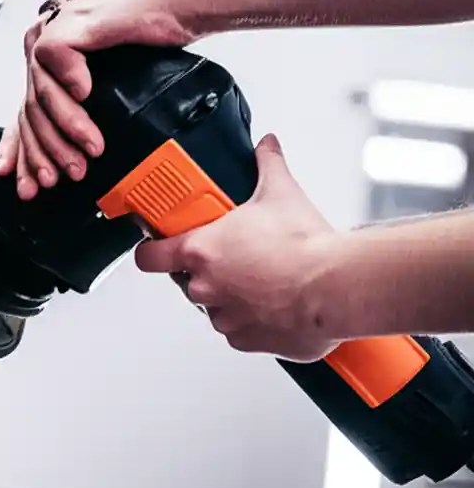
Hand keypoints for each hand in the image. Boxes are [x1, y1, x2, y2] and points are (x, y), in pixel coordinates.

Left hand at [0, 0, 198, 199]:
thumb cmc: (157, 34)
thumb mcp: (116, 82)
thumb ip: (86, 107)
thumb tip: (78, 150)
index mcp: (52, 56)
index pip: (26, 111)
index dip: (21, 151)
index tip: (24, 183)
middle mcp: (47, 41)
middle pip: (30, 109)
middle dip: (44, 153)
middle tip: (63, 178)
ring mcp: (56, 28)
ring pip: (41, 91)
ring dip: (64, 128)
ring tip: (89, 149)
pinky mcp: (73, 19)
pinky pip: (54, 59)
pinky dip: (69, 85)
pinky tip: (87, 97)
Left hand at [132, 135, 340, 361]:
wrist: (337, 286)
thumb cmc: (306, 247)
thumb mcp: (281, 193)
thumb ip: (267, 165)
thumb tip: (265, 148)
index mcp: (200, 251)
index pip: (149, 257)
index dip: (152, 251)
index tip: (158, 247)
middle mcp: (205, 287)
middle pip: (187, 280)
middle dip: (207, 270)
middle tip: (234, 258)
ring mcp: (224, 317)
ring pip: (215, 306)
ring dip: (231, 296)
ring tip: (263, 279)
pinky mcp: (245, 340)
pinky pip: (239, 330)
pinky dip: (253, 320)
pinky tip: (275, 302)